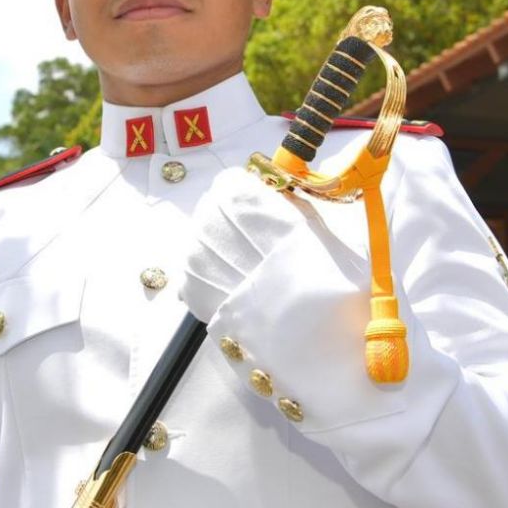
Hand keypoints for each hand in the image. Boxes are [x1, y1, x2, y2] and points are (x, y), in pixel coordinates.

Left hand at [181, 168, 308, 322]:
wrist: (306, 325)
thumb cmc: (318, 267)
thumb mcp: (313, 220)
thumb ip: (287, 201)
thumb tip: (277, 196)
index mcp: (236, 192)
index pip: (231, 182)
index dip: (249, 198)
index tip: (264, 214)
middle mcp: (206, 217)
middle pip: (214, 211)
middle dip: (233, 225)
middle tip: (261, 249)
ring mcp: (193, 253)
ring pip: (204, 243)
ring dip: (222, 253)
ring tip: (253, 276)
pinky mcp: (189, 287)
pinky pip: (198, 274)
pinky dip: (214, 281)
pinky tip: (240, 293)